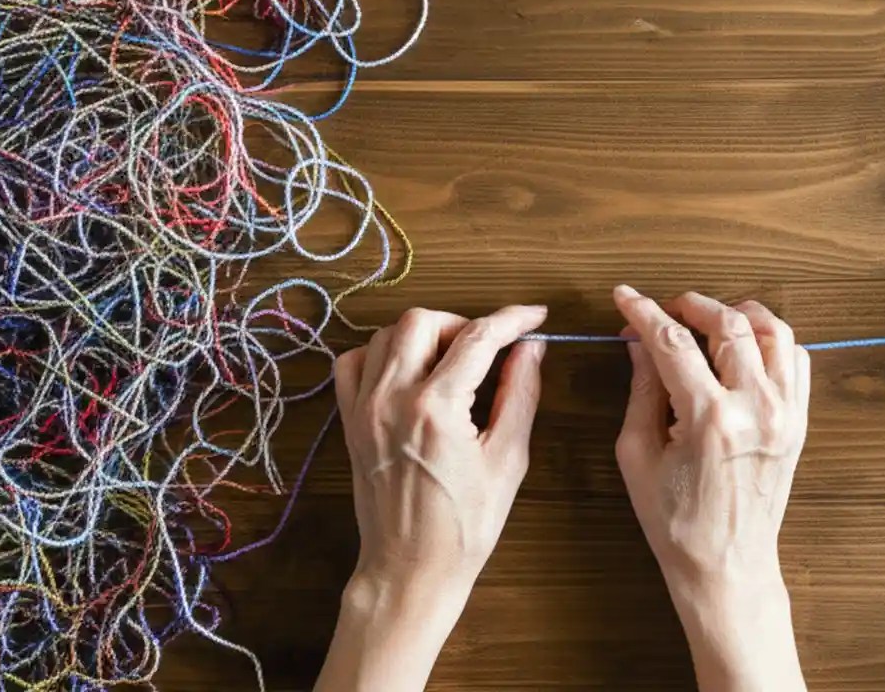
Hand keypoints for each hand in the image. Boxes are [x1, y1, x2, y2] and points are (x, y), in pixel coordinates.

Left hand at [315, 305, 546, 691]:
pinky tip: (408, 373)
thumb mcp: (508, 460)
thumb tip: (531, 348)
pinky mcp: (351, 421)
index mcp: (436, 409)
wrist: (411, 568)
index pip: (478, 338)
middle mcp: (392, 399)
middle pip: (424, 321)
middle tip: (490, 348)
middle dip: (463, 323)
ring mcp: (364, 408)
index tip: (534, 317)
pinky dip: (382, 354)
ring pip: (388, 335)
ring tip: (452, 362)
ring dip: (424, 335)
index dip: (512, 320)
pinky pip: (354, 362)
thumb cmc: (464, 525)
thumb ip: (521, 394)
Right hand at [613, 286, 809, 691]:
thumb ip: (641, 389)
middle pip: (729, 322)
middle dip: (691, 305)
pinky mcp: (800, 421)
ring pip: (773, 330)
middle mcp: (756, 408)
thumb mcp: (638, 455)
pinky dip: (770, 341)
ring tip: (707, 321)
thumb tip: (639, 342)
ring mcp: (786, 413)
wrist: (726, 564)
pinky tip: (743, 348)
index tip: (625, 296)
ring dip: (737, 314)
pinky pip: (796, 359)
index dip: (644, 312)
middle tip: (665, 310)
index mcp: (710, 419)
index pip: (672, 342)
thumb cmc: (675, 521)